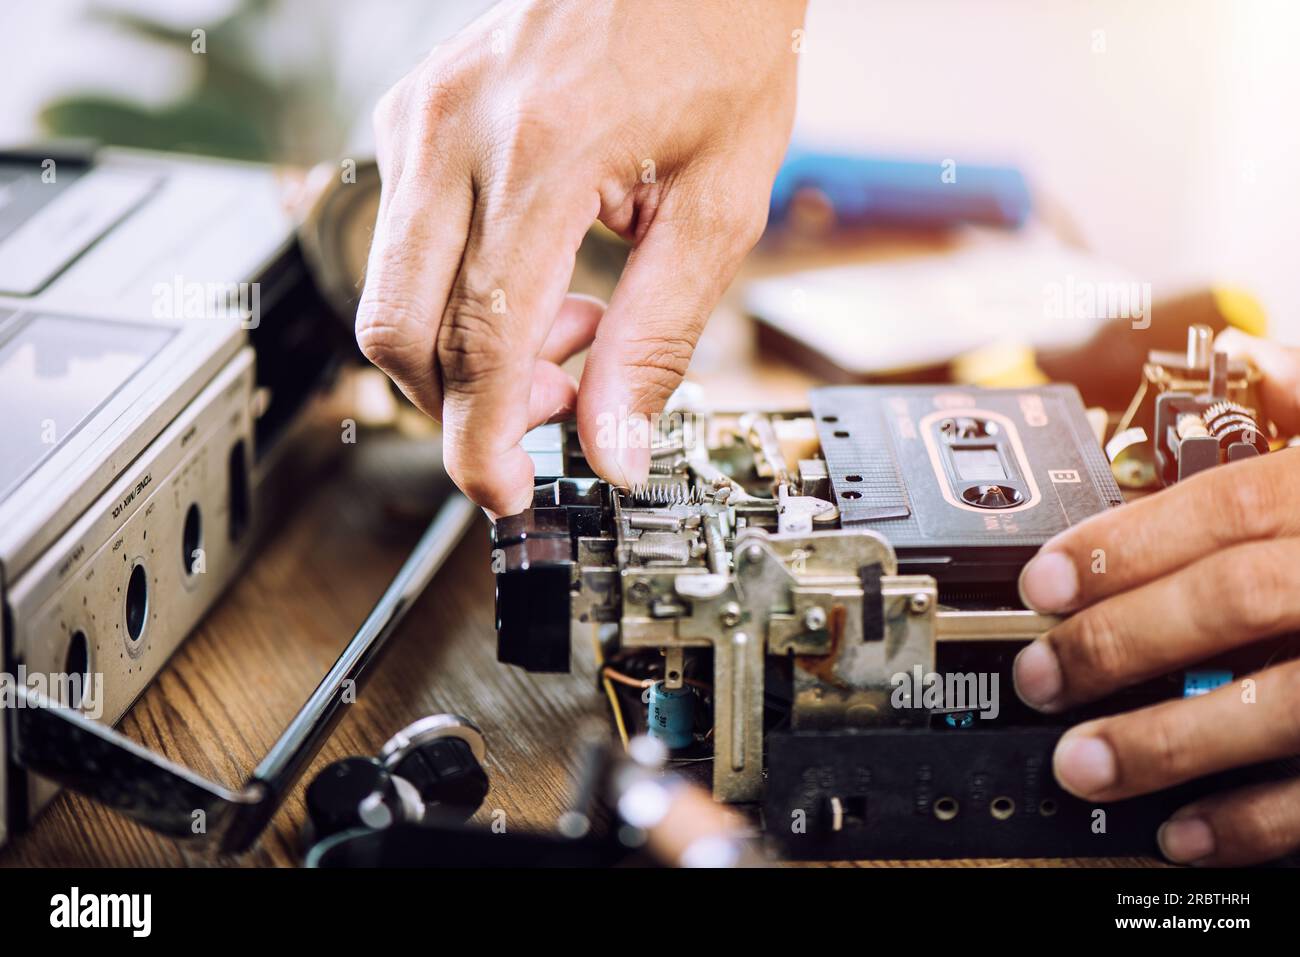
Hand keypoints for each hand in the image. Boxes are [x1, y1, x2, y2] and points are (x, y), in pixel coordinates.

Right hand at [355, 0, 804, 514]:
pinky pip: (404, 246)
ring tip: (571, 323)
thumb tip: (613, 447)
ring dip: (465, 352)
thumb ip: (657, 338)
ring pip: (390, 296)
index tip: (507, 492)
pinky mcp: (411, 116)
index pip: (476, 342)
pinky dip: (456, 296)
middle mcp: (452, 131)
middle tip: (560, 401)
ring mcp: (419, 118)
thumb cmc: (716, 46)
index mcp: (540, 152)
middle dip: (468, 405)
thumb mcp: (720, 205)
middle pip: (400, 333)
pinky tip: (535, 277)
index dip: (482, 441)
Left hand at [1015, 330, 1299, 864]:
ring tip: (1082, 765)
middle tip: (1041, 678)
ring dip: (1169, 743)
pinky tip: (1185, 834)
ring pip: (1281, 705)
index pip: (1227, 506)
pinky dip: (1259, 821)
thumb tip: (1247, 354)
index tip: (1043, 582)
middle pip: (1237, 600)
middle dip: (1122, 641)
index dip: (1125, 543)